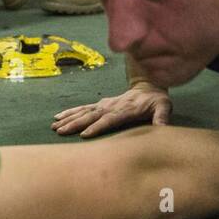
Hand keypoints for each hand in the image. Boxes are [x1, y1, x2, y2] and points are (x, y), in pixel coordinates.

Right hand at [52, 82, 171, 137]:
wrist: (149, 84)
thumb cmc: (156, 99)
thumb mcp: (164, 106)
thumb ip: (162, 117)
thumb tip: (163, 128)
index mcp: (126, 109)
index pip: (110, 119)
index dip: (98, 126)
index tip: (84, 134)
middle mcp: (112, 106)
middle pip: (91, 115)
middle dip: (76, 123)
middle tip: (60, 131)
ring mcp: (105, 104)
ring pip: (84, 111)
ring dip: (69, 118)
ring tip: (55, 125)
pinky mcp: (101, 104)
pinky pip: (83, 108)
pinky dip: (70, 112)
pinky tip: (59, 117)